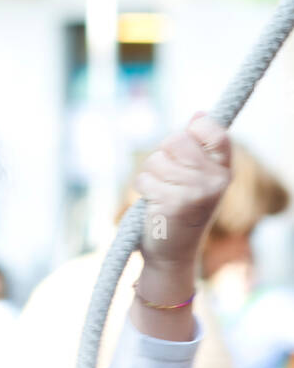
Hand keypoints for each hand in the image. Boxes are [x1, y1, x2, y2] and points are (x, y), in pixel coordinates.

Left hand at [133, 112, 231, 267]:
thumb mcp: (198, 178)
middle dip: (163, 154)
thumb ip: (199, 148)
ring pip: (156, 160)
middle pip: (177, 140)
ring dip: (150, 174)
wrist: (173, 252)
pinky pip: (144, 179)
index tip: (187, 143)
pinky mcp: (173, 203)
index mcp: (224, 170)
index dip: (195, 130)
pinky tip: (154, 204)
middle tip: (167, 175)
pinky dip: (143, 189)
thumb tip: (199, 114)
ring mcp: (196, 192)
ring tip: (161, 192)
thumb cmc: (182, 209)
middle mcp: (215, 180)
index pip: (215, 131)